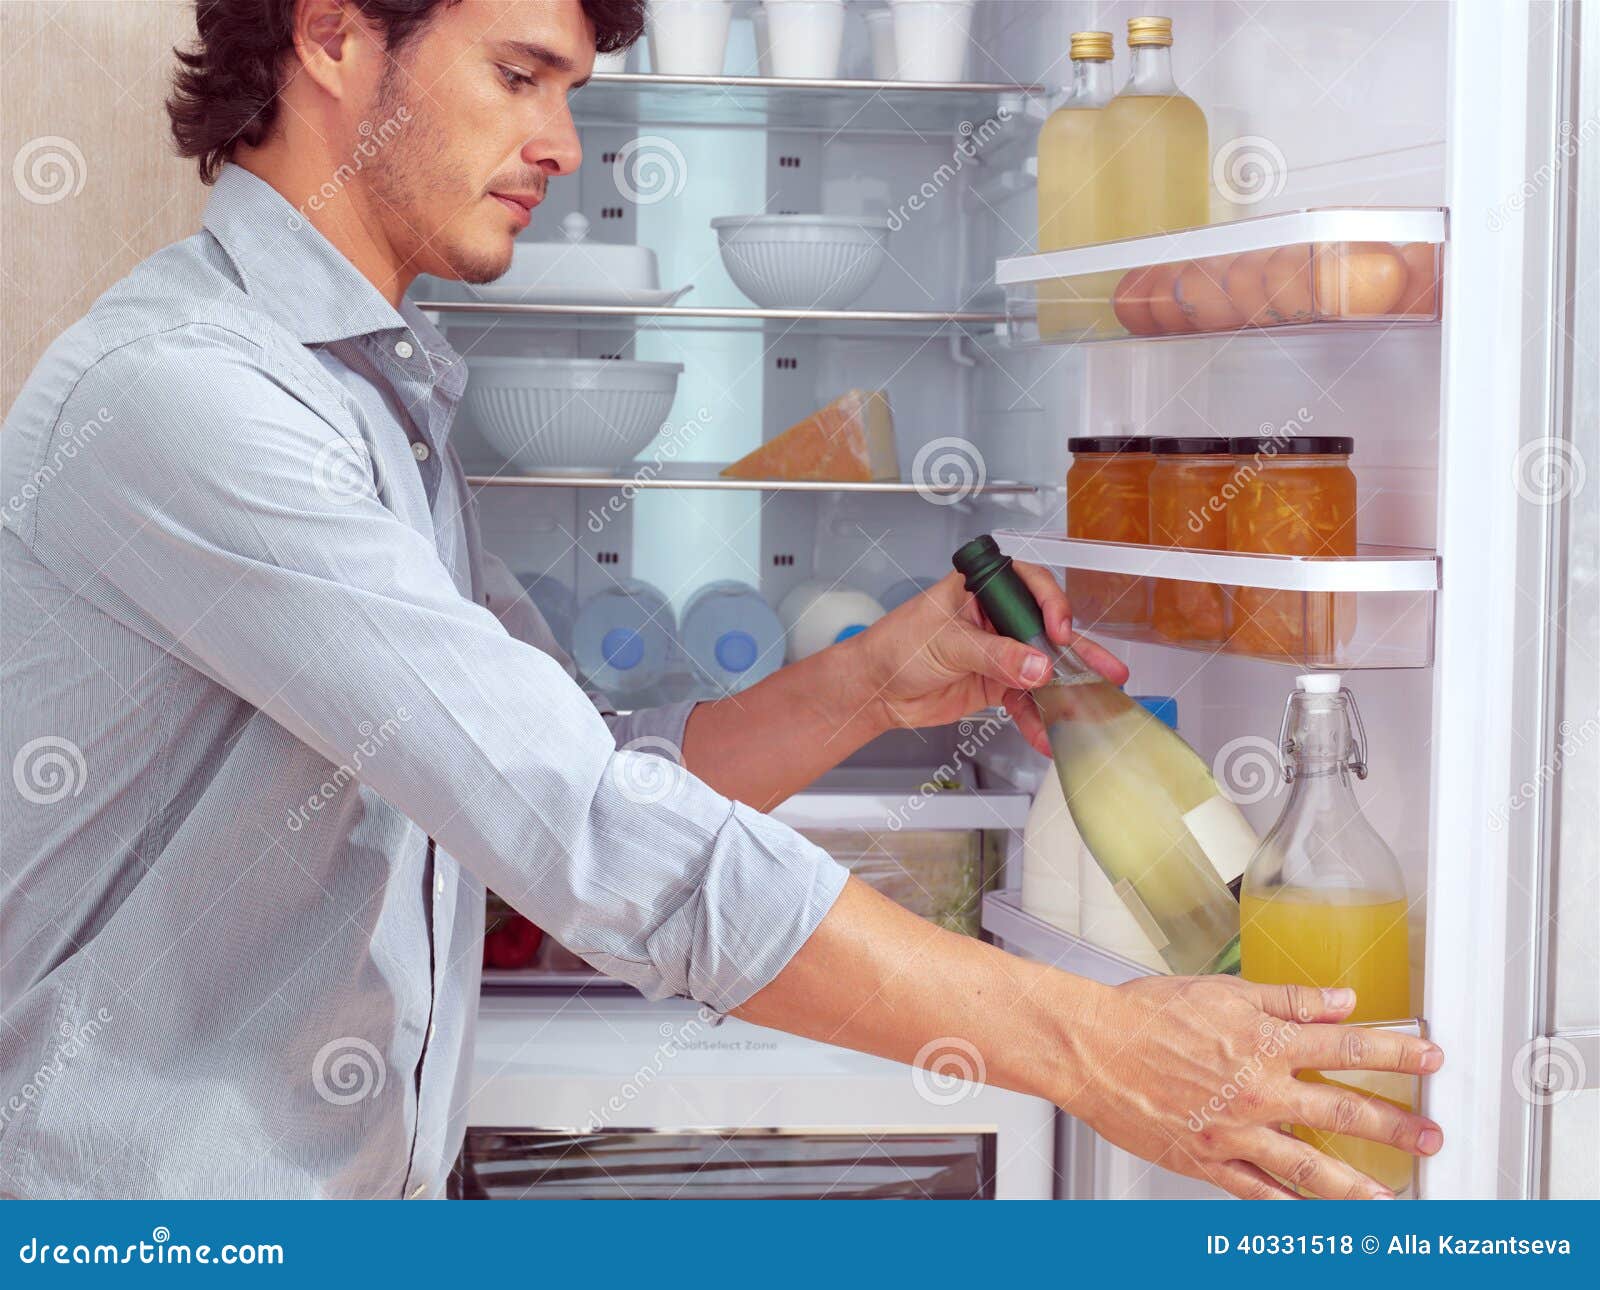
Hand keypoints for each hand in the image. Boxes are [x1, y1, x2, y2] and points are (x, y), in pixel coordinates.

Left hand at [849, 566, 1127, 752]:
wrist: (876, 689)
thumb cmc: (896, 646)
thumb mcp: (947, 643)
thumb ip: (994, 655)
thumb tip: (1036, 666)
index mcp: (983, 589)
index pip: (1030, 586)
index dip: (1051, 606)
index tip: (1058, 632)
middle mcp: (997, 617)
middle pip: (1047, 630)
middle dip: (1079, 652)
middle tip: (1108, 669)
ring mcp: (1000, 652)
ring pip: (1043, 669)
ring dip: (1066, 690)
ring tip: (1094, 706)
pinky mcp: (996, 685)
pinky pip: (1025, 701)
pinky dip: (1037, 719)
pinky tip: (1049, 734)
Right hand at [1061, 976, 1444, 1198]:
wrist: (1093, 1048)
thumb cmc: (1146, 1015)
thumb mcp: (1223, 991)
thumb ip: (1287, 1000)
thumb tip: (1340, 1002)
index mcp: (1264, 1044)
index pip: (1348, 1050)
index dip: (1395, 1055)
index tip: (1428, 1060)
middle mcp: (1258, 1093)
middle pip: (1342, 1114)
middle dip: (1395, 1128)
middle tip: (1430, 1140)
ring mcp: (1235, 1133)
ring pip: (1309, 1168)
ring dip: (1356, 1186)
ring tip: (1390, 1201)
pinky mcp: (1208, 1161)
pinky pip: (1258, 1193)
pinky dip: (1290, 1208)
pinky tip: (1313, 1218)